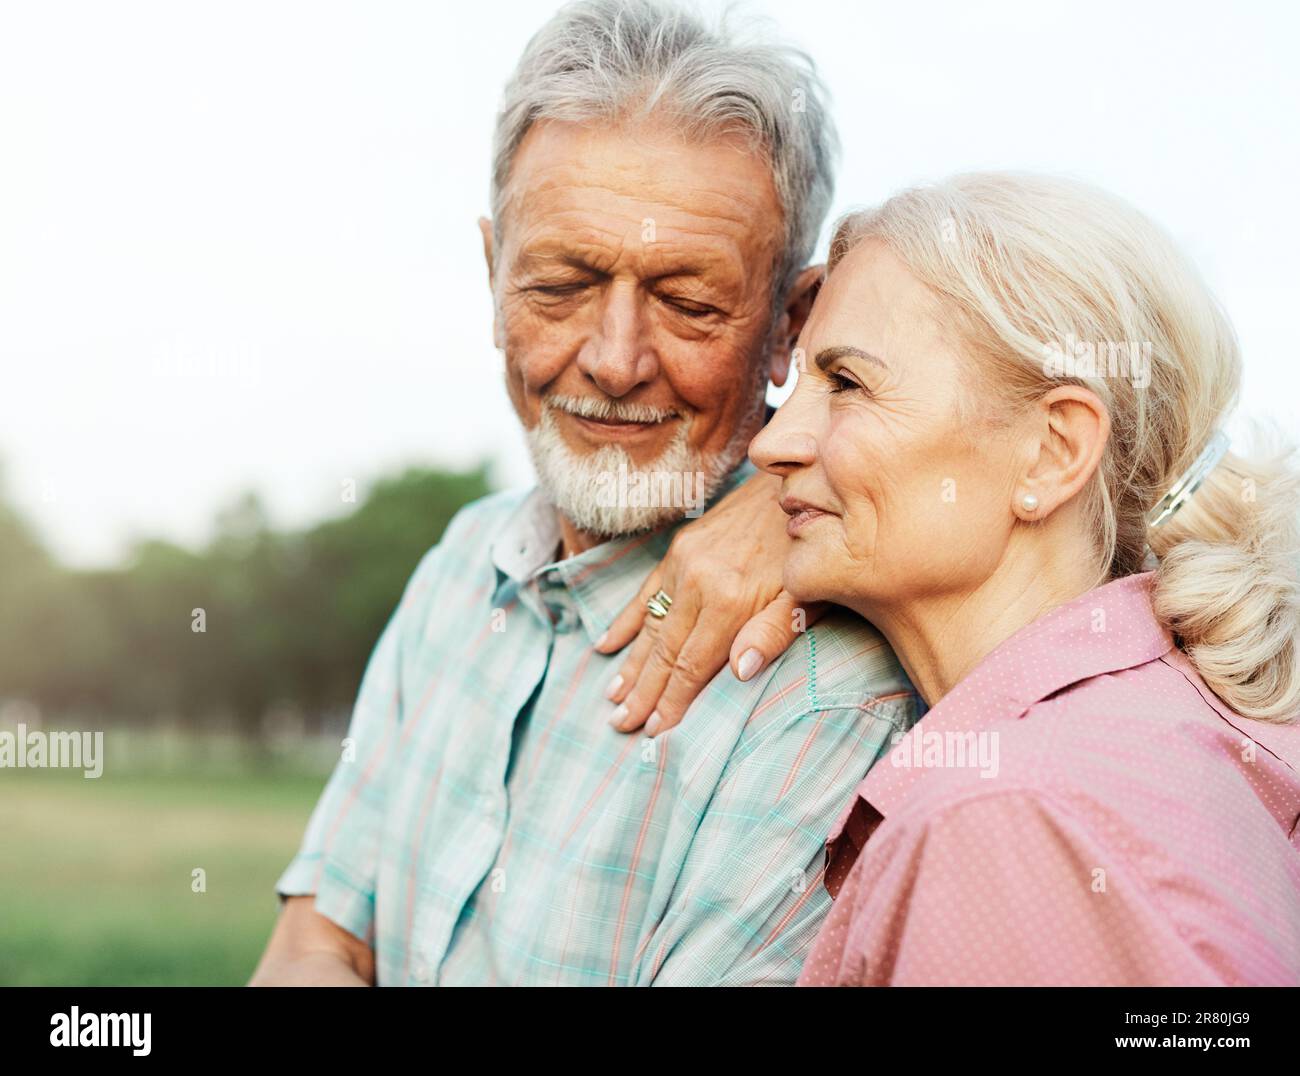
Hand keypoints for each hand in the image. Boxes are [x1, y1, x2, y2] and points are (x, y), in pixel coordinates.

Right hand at [596, 470, 826, 735]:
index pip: (692, 665)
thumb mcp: (807, 595)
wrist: (799, 482)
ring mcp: (684, 562)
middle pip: (664, 651)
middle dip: (642, 693)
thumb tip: (740, 673)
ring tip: (612, 697)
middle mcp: (698, 581)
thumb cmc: (809, 547)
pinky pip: (646, 590)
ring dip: (629, 664)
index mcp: (729, 600)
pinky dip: (626, 620)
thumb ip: (772, 633)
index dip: (672, 701)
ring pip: (650, 625)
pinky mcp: (680, 547)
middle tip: (621, 725)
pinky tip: (606, 644)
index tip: (654, 731)